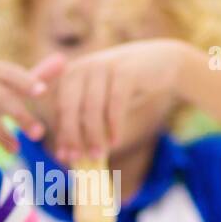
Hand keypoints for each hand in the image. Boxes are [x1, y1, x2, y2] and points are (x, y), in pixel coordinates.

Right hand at [0, 54, 66, 152]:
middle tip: (40, 134)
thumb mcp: (12, 78)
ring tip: (16, 149)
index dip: (27, 82)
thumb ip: (38, 72)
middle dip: (20, 116)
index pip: (12, 75)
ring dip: (3, 134)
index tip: (43, 91)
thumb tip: (64, 60)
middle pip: (2, 98)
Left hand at [49, 38, 190, 163]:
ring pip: (91, 107)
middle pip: (69, 106)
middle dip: (72, 135)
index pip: (58, 108)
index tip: (63, 157)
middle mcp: (83, 67)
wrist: (162, 62)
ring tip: (97, 155)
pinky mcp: (125, 71)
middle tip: (77, 159)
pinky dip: (113, 125)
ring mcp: (104, 66)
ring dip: (93, 135)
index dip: (60, 133)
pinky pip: (115, 103)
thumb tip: (67, 156)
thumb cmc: (125, 87)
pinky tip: (114, 141)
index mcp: (71, 74)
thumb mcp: (100, 101)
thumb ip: (84, 122)